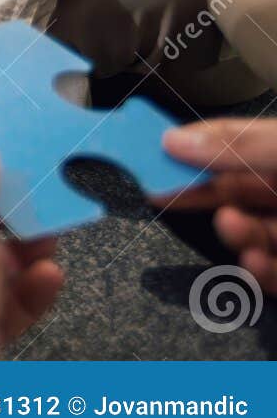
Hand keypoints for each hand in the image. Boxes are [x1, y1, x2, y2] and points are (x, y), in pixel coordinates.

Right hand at [158, 118, 276, 292]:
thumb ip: (242, 145)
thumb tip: (176, 140)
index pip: (231, 144)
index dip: (193, 145)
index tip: (152, 152)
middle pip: (234, 192)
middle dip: (203, 195)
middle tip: (168, 195)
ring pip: (251, 235)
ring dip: (234, 234)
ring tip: (230, 226)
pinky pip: (272, 277)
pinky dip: (258, 274)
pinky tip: (254, 263)